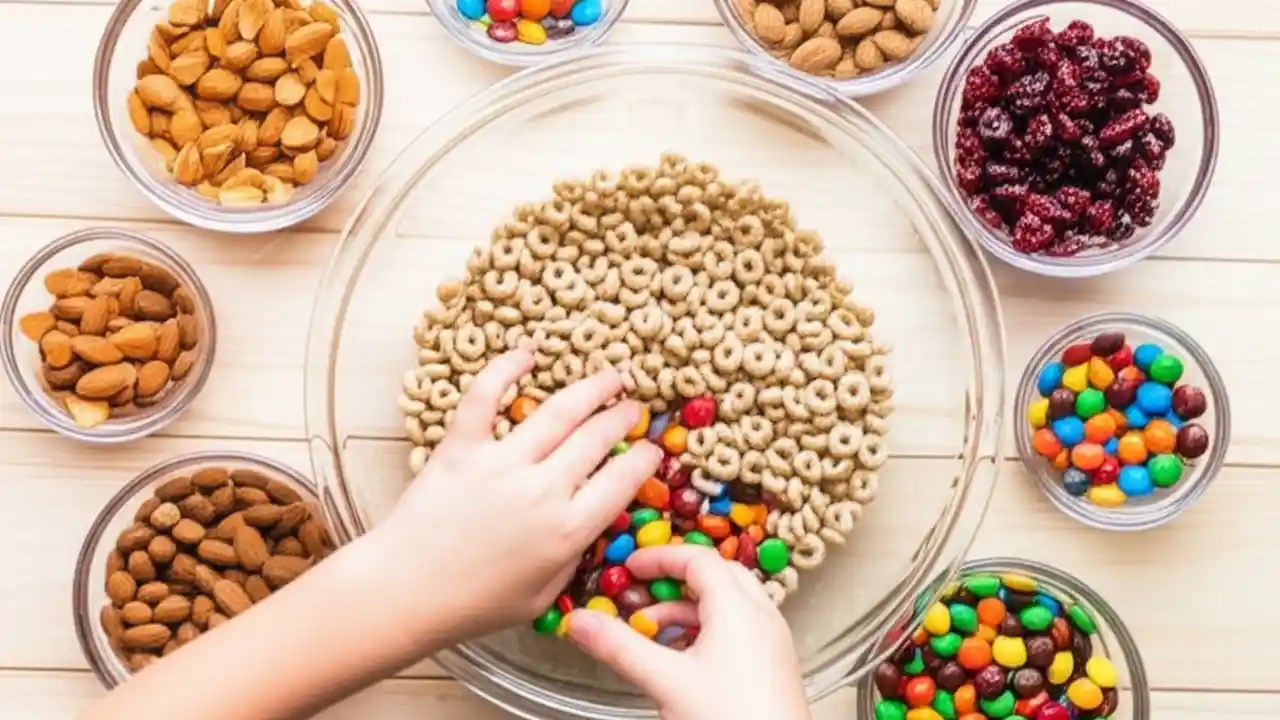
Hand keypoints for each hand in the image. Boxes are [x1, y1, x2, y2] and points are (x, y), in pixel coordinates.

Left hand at [374, 346, 662, 645]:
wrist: (405, 593)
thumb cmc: (475, 604)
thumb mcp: (543, 596)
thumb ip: (572, 556)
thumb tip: (590, 523)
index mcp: (568, 530)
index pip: (622, 481)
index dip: (644, 458)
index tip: (650, 448)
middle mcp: (542, 490)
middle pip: (597, 438)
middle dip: (622, 417)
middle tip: (633, 406)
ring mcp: (501, 464)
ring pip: (559, 411)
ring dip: (592, 389)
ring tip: (610, 377)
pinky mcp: (462, 448)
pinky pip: (486, 396)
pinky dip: (505, 368)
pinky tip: (526, 354)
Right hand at [567, 545, 810, 719]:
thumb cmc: (730, 719)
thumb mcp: (665, 681)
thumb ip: (620, 647)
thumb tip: (580, 621)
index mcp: (738, 608)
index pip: (698, 560)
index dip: (660, 558)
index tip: (630, 568)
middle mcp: (761, 616)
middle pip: (715, 576)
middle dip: (674, 583)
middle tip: (641, 595)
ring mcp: (771, 640)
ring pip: (727, 605)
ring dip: (687, 611)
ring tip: (650, 636)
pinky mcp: (772, 664)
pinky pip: (738, 630)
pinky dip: (706, 631)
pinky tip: (681, 660)